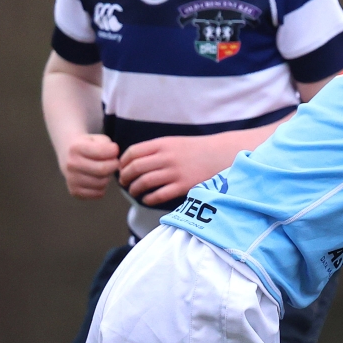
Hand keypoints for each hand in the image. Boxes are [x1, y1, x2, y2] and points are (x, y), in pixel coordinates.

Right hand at [60, 134, 119, 198]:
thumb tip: (115, 158)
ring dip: (108, 177)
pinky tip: (98, 179)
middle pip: (103, 170)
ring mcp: (71, 179)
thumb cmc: (89, 146)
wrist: (68, 156)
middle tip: (113, 162)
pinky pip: (99, 194)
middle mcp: (71, 165)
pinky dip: (103, 187)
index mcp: (75, 148)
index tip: (113, 150)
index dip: (114, 151)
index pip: (103, 152)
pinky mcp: (74, 191)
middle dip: (114, 165)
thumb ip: (109, 146)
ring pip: (102, 183)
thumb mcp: (98, 139)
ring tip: (103, 170)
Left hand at [117, 134, 241, 203]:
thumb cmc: (195, 150)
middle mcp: (167, 157)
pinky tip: (147, 199)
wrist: (221, 155)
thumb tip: (132, 161)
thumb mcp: (174, 142)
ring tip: (134, 192)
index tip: (121, 169)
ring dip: (135, 189)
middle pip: (135, 168)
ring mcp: (175, 172)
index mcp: (162, 144)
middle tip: (124, 183)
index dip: (122, 162)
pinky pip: (159, 195)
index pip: (133, 152)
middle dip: (125, 177)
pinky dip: (148, 199)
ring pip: (144, 182)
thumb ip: (154, 149)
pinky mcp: (184, 186)